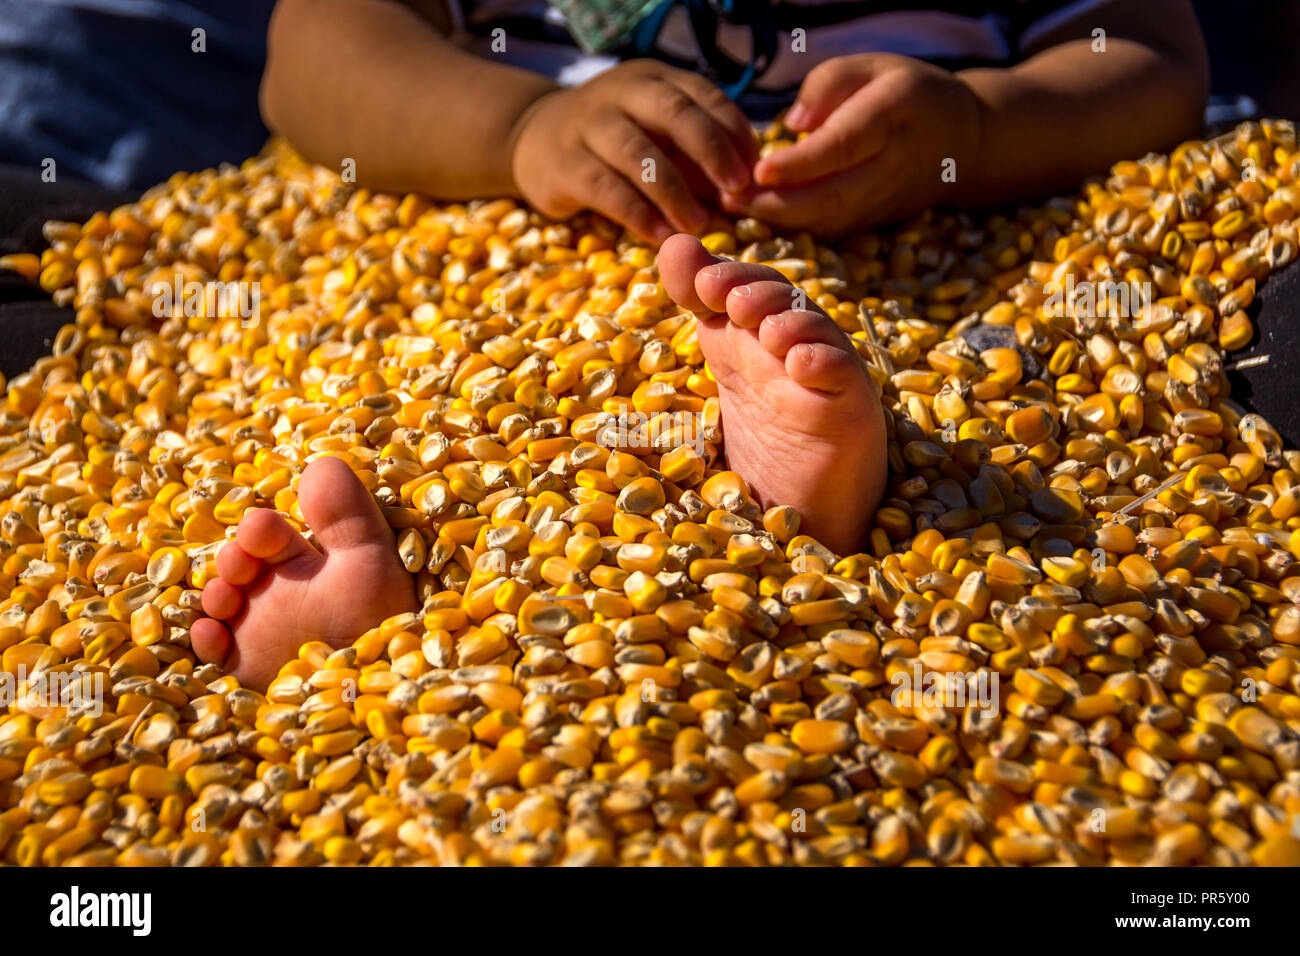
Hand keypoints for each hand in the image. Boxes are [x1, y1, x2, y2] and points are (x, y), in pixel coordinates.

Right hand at [508, 60, 757, 241]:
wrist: (533, 137)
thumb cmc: (614, 141)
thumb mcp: (655, 132)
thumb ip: (697, 154)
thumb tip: (748, 190)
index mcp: (653, 79)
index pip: (702, 95)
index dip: (733, 131)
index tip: (755, 171)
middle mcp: (621, 93)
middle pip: (673, 113)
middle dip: (712, 151)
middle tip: (736, 190)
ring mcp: (588, 126)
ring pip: (639, 154)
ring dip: (675, 192)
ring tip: (699, 224)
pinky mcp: (565, 165)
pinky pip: (607, 190)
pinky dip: (639, 214)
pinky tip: (661, 235)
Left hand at [721, 54, 985, 235]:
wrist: (961, 140)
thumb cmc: (903, 93)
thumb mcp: (870, 66)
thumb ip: (828, 84)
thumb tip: (793, 123)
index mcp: (894, 114)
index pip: (843, 145)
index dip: (800, 164)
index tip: (758, 171)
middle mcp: (893, 163)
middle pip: (832, 196)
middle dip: (776, 204)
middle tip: (731, 197)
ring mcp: (887, 200)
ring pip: (830, 223)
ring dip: (780, 223)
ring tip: (737, 209)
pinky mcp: (879, 224)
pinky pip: (834, 234)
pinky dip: (796, 232)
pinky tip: (762, 220)